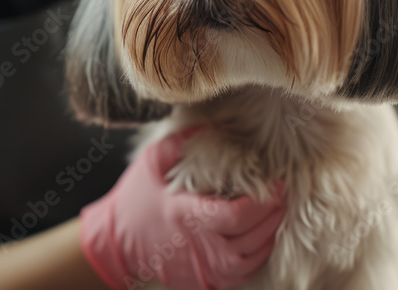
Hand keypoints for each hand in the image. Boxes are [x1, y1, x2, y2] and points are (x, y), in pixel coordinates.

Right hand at [79, 127, 285, 289]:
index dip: (263, 202)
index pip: (237, 216)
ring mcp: (203, 269)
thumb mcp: (152, 162)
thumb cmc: (136, 199)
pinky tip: (261, 239)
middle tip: (281, 196)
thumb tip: (210, 123)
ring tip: (275, 216)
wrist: (116, 244)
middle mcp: (199, 247)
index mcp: (186, 215)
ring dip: (270, 237)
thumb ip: (181, 140)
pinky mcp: (205, 281)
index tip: (276, 184)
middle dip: (273, 216)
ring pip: (252, 260)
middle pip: (252, 238)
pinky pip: (242, 275)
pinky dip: (257, 257)